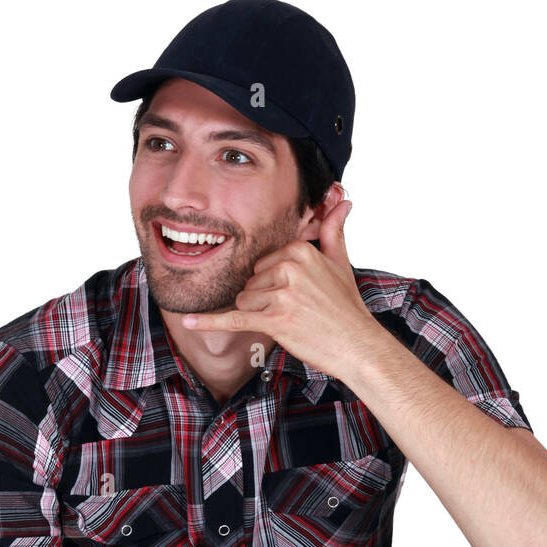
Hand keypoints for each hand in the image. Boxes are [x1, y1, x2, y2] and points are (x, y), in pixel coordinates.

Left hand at [181, 199, 380, 381]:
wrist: (358, 345)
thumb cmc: (347, 308)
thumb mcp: (340, 263)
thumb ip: (333, 230)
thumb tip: (343, 200)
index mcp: (299, 250)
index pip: (262, 263)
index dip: (273, 284)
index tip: (296, 296)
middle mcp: (289, 268)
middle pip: (250, 282)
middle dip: (265, 300)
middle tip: (296, 312)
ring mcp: (281, 295)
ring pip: (245, 301)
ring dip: (260, 316)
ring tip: (291, 322)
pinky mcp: (274, 320)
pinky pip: (234, 319)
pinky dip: (209, 322)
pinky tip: (188, 320)